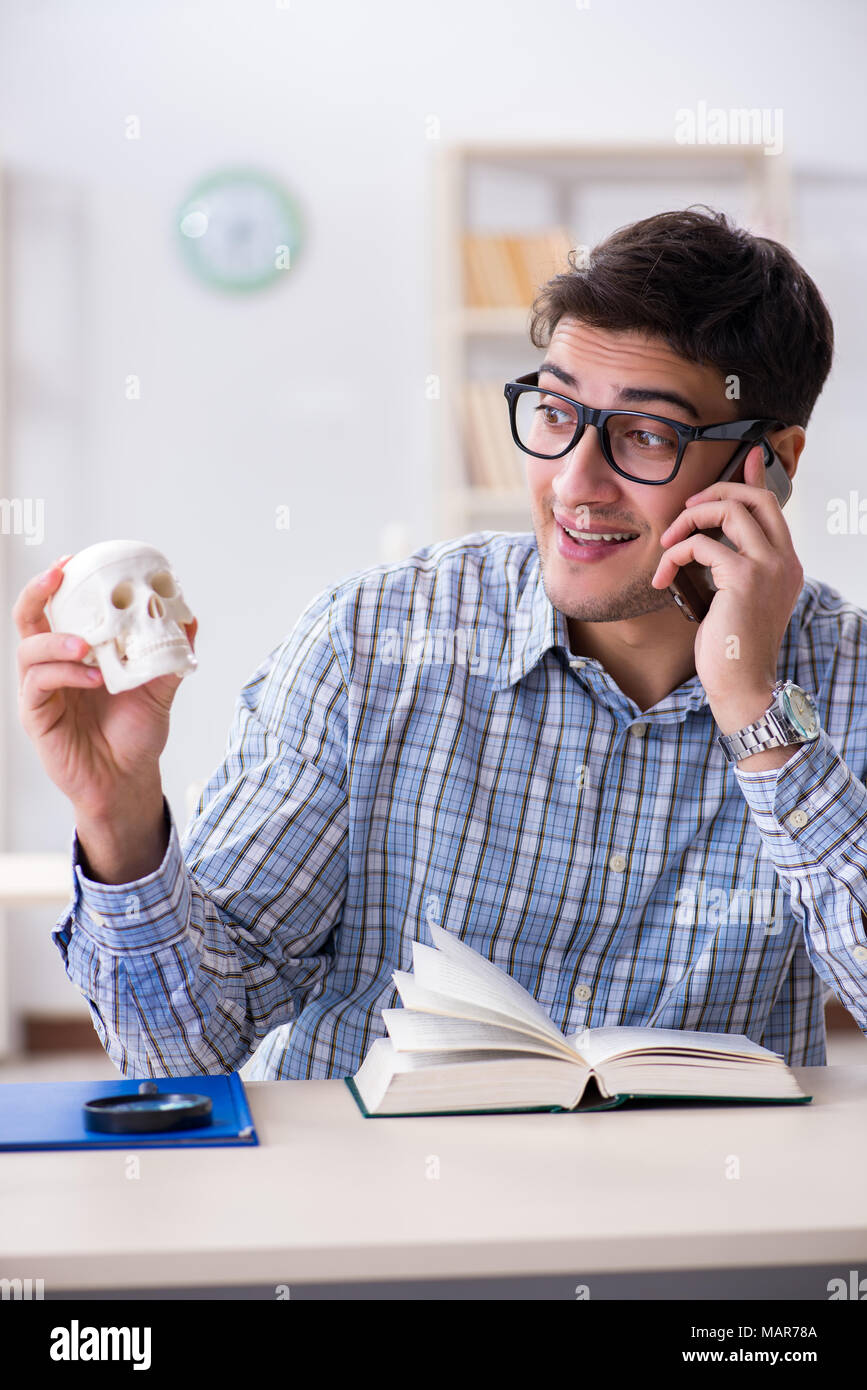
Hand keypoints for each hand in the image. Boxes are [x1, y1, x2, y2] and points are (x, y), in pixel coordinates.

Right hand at [14, 555, 197, 820]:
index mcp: (76, 651)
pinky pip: (40, 684)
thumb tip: (189, 617)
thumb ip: (169, 653)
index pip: (57, 608)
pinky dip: (66, 674)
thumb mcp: (160, 687)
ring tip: (88, 644)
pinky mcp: (37, 716)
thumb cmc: (136, 732)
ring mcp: (41, 690)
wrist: (128, 778)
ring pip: (29, 649)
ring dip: (58, 640)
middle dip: (40, 591)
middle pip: (27, 618)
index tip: (74, 559)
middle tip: (60, 575)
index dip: (60, 582)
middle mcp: (52, 665)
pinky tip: (94, 677)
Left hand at [650, 446, 802, 736]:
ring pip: (730, 510)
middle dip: (715, 492)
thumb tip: (711, 543)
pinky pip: (702, 544)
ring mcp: (768, 567)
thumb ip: (732, 567)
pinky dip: (675, 554)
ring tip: (668, 544)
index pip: (772, 507)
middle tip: (685, 510)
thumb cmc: (732, 648)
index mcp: (786, 564)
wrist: (742, 685)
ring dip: (689, 520)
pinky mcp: (743, 578)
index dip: (754, 478)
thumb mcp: (736, 600)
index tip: (745, 456)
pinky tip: (662, 577)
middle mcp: (784, 561)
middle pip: (755, 498)